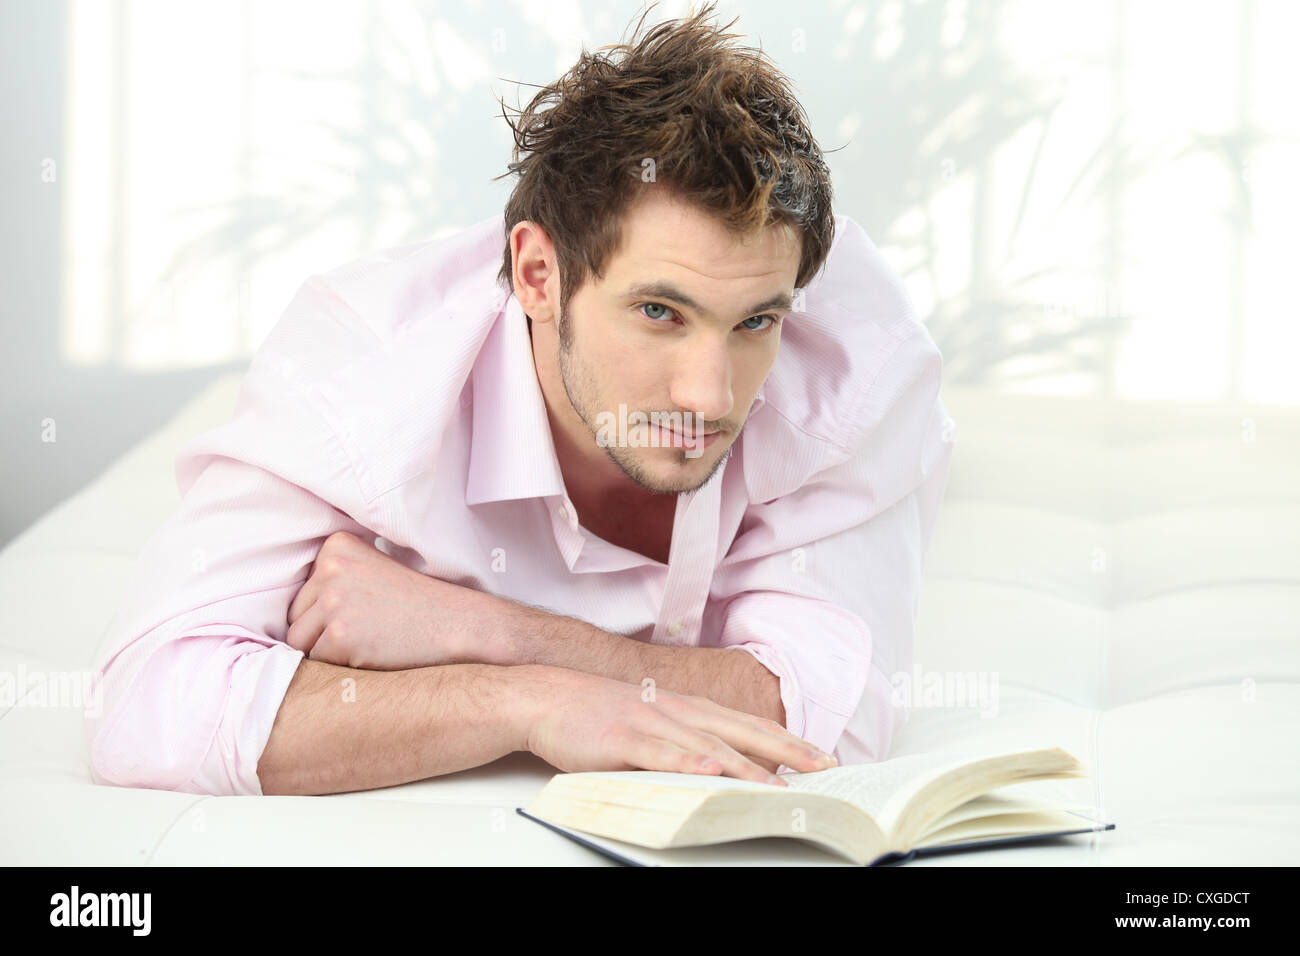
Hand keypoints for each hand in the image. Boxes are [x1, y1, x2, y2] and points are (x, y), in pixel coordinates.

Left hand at [286, 530, 521, 668]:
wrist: (456, 625)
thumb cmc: (415, 604)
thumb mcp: (373, 569)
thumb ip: (332, 577)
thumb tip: (273, 609)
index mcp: (337, 546)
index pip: (302, 591)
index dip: (325, 611)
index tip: (361, 610)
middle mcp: (332, 570)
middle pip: (295, 618)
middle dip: (322, 633)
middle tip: (365, 633)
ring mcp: (335, 604)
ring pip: (300, 644)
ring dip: (327, 652)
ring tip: (366, 645)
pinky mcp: (342, 639)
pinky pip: (318, 664)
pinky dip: (339, 668)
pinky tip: (371, 657)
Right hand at [517, 665, 836, 784]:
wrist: (550, 698)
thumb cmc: (602, 714)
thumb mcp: (655, 720)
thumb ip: (690, 738)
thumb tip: (730, 767)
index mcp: (689, 708)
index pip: (749, 725)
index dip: (788, 740)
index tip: (822, 757)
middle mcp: (678, 711)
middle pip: (742, 732)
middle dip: (786, 751)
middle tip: (823, 769)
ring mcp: (652, 724)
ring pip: (707, 747)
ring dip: (746, 767)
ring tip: (776, 787)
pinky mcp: (623, 739)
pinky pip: (660, 754)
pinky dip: (687, 763)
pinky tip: (708, 772)